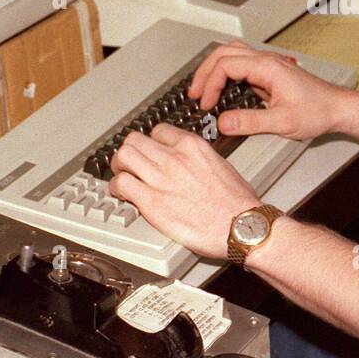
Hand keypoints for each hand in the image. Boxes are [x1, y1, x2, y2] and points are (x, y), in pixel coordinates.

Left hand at [108, 123, 258, 258]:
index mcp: (192, 146)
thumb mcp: (222, 165)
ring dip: (119, 167)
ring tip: (123, 176)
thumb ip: (199, 158)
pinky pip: (121, 183)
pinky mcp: (151, 201)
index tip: (150, 152)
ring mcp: (160, 178)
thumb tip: (189, 161)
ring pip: (123, 156)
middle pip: (134, 140)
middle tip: (130, 163)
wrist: (241, 226)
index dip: (152, 143)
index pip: (158, 131)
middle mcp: (174, 158)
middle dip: (130, 151)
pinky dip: (117, 188)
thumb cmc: (237, 203)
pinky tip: (124, 194)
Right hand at [187, 40, 346, 141]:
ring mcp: (268, 65)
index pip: (226, 65)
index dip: (210, 84)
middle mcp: (266, 61)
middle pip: (224, 53)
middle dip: (205, 72)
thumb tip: (223, 122)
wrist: (337, 108)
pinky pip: (241, 66)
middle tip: (194, 93)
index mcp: (267, 67)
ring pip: (232, 54)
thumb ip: (250, 122)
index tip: (205, 104)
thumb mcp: (282, 122)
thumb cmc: (318, 111)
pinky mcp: (269, 74)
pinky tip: (223, 90)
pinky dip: (226, 74)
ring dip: (214, 69)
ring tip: (203, 88)